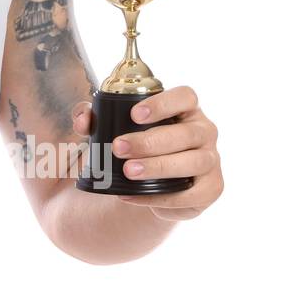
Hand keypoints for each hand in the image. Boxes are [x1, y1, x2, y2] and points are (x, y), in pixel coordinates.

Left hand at [71, 85, 222, 220]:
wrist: (150, 181)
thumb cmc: (134, 144)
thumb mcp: (111, 127)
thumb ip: (93, 116)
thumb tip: (84, 119)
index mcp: (185, 109)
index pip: (186, 96)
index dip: (163, 103)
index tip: (134, 114)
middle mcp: (204, 131)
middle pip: (187, 133)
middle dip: (151, 141)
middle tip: (118, 147)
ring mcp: (211, 160)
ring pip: (194, 162)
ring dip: (159, 167)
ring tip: (129, 171)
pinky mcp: (211, 188)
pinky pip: (192, 195)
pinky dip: (162, 198)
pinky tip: (133, 196)